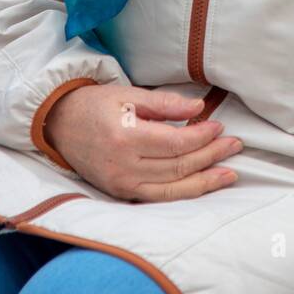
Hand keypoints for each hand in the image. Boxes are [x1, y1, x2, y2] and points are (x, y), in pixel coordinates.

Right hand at [42, 83, 243, 201]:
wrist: (59, 124)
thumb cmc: (95, 105)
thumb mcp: (128, 94)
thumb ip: (165, 103)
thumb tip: (199, 108)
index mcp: (125, 138)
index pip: (175, 143)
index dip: (202, 136)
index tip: (219, 125)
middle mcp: (123, 167)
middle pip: (177, 168)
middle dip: (210, 157)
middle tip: (234, 145)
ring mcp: (121, 185)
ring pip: (172, 190)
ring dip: (204, 182)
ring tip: (229, 174)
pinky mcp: (120, 194)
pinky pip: (157, 198)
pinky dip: (183, 194)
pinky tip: (202, 186)